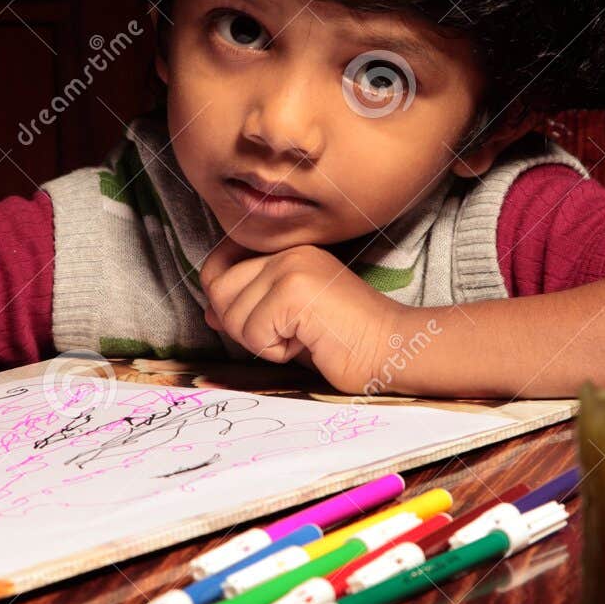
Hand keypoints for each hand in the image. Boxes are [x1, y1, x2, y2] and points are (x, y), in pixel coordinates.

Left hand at [199, 239, 407, 394]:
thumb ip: (250, 312)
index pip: (220, 263)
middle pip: (217, 288)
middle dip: (238, 325)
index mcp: (286, 252)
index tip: (250, 322)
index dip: (221, 297)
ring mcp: (291, 267)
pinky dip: (275, 351)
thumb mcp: (288, 324)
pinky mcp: (295, 291)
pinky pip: (254, 331)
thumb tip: (210, 313)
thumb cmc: (344, 342)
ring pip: (230, 313)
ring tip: (300, 338)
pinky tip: (308, 343)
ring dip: (259, 341)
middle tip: (280, 337)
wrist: (393, 350)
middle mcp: (286, 252)